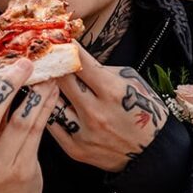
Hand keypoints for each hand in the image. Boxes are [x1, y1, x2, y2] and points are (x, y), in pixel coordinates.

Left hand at [47, 45, 168, 171]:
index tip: (57, 39)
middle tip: (44, 57)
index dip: (66, 48)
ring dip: (46, 88)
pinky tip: (44, 102)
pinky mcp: (75, 149)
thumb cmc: (144, 114)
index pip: (80, 62)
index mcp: (112, 92)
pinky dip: (47, 111)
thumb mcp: (132, 83)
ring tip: (40, 78)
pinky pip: (51, 124)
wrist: (152, 153)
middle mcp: (96, 112)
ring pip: (52, 102)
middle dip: (52, 65)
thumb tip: (77, 60)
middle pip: (61, 80)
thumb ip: (103, 71)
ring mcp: (83, 132)